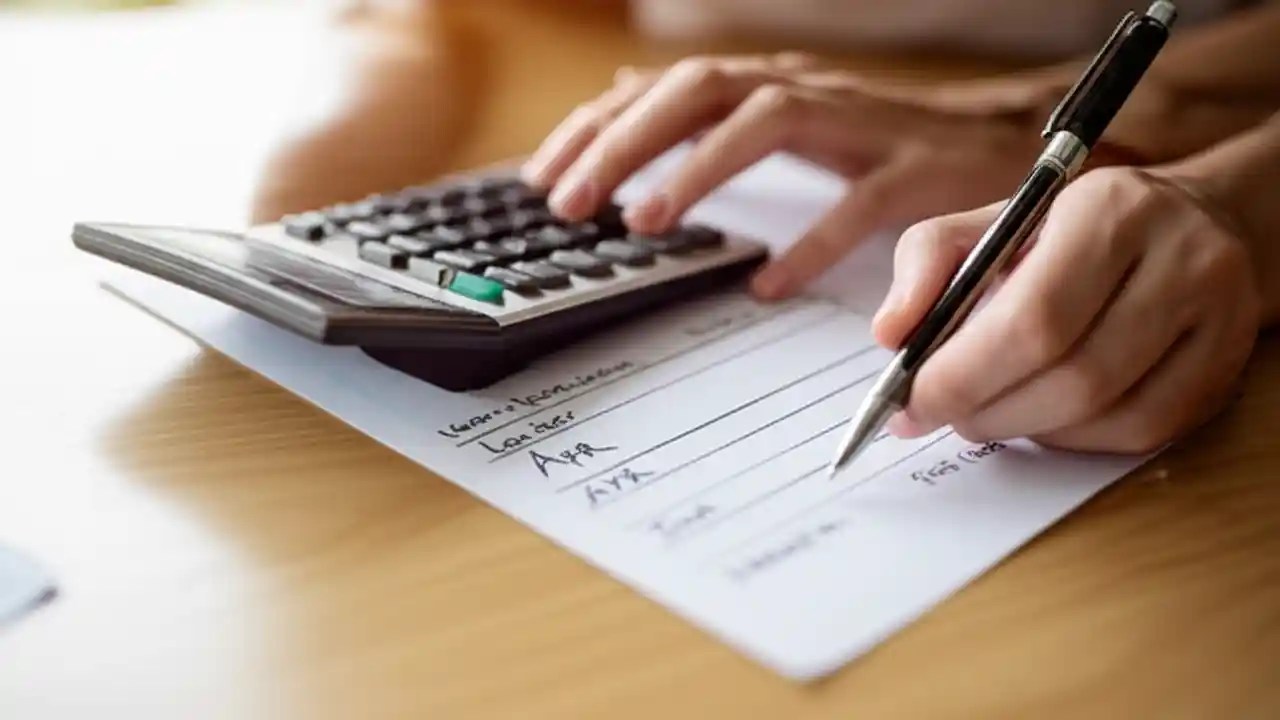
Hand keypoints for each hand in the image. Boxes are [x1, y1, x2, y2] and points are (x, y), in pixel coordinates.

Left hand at [520, 53, 1057, 298]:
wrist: (1005, 144)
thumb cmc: (885, 140)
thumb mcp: (785, 112)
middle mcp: (807, 91)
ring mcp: (861, 126)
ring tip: (645, 224)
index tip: (546, 178)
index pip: (666, 89)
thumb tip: (624, 91)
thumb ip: (707, 108)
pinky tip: (769, 283)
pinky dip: (811, 243)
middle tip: (570, 203)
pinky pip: (856, 204)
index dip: (599, 127)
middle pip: (701, 90)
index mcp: (770, 85)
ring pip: (766, 121)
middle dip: (627, 142)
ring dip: (698, 170)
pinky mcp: (913, 171)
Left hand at [873, 166, 1261, 452]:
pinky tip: (1038, 417)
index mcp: (1108, 211)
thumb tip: (889, 333)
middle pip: (1070, 374)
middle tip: (935, 414)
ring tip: (979, 412)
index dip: (961, 374)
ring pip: (1104, 413)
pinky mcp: (1223, 371)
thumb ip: (928, 262)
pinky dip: (1071, 437)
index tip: (908, 400)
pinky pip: (1138, 432)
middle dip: (983, 408)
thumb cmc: (1071, 229)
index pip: (1031, 317)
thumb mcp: (995, 220)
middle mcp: (1178, 260)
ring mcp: (1215, 320)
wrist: (1193, 224)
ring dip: (1021, 428)